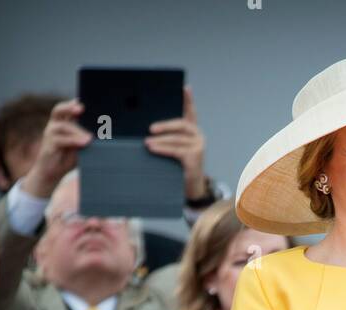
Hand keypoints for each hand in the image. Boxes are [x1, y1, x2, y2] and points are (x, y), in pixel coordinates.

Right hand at [20, 99, 90, 198]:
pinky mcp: (48, 145)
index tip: (84, 103)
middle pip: (58, 110)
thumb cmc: (67, 160)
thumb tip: (100, 135)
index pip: (66, 109)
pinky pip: (60, 140)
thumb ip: (85, 139)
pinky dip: (73, 141)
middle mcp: (54, 126)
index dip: (73, 104)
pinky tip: (83, 143)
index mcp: (62, 123)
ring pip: (63, 126)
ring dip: (77, 131)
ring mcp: (49, 134)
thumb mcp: (79, 148)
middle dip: (69, 107)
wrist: (51, 175)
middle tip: (81, 108)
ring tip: (90, 138)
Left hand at [144, 84, 206, 199]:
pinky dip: (163, 149)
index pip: (191, 111)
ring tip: (147, 142)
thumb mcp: (174, 148)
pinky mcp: (196, 157)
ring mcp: (199, 146)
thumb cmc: (179, 164)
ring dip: (159, 141)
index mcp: (193, 130)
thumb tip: (148, 131)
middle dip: (164, 126)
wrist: (191, 185)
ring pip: (176, 139)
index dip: (189, 100)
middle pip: (180, 125)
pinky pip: (176, 150)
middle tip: (150, 128)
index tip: (186, 88)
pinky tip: (153, 149)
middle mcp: (198, 135)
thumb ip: (168, 137)